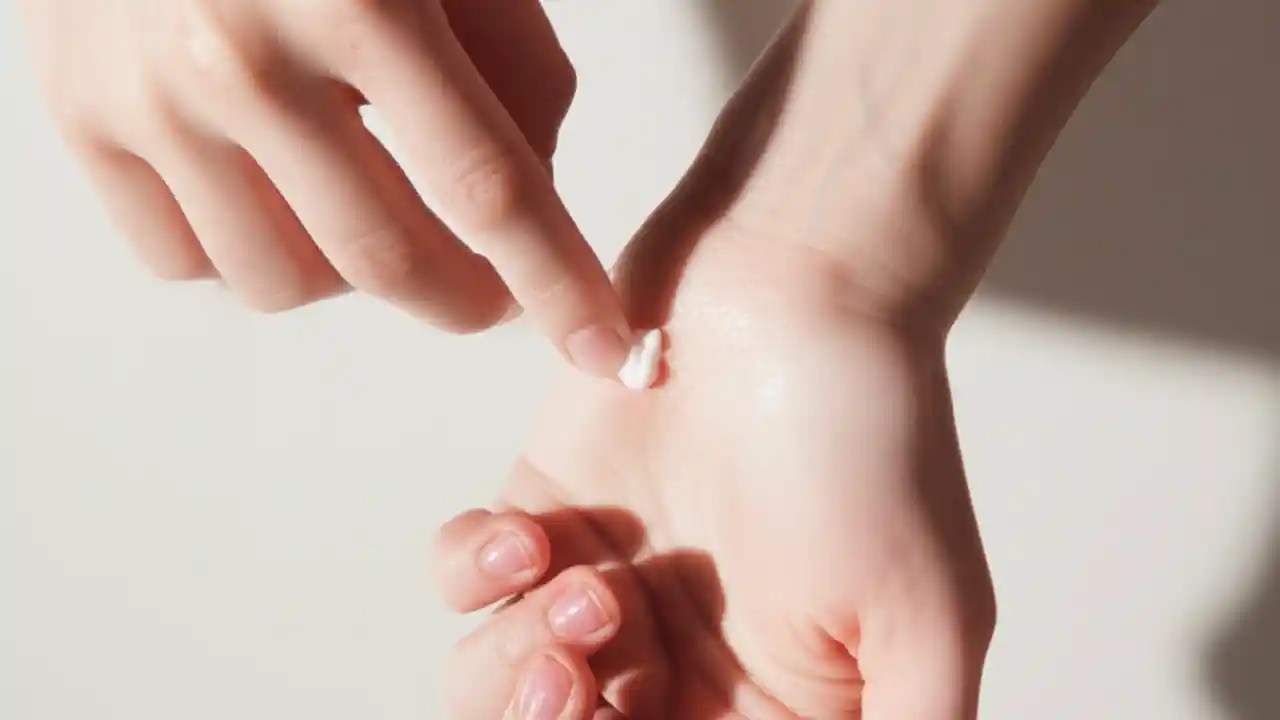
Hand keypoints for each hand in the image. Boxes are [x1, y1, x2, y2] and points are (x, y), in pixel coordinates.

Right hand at [21, 0, 631, 374]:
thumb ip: (515, 66)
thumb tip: (537, 188)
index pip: (487, 189)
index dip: (556, 284)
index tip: (600, 346)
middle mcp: (239, 59)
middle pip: (385, 261)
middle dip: (468, 301)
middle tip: (496, 293)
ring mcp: (147, 96)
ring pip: (284, 282)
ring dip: (357, 278)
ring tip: (378, 216)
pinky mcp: (82, 119)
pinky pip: (183, 260)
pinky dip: (252, 256)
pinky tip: (286, 205)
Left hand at [432, 194, 995, 719]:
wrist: (800, 283)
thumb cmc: (869, 442)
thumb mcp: (918, 627)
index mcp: (764, 708)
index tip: (623, 714)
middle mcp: (677, 661)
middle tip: (578, 673)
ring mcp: (605, 586)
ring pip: (499, 685)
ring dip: (518, 658)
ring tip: (592, 584)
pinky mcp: (547, 510)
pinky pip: (466, 582)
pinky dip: (477, 573)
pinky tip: (532, 536)